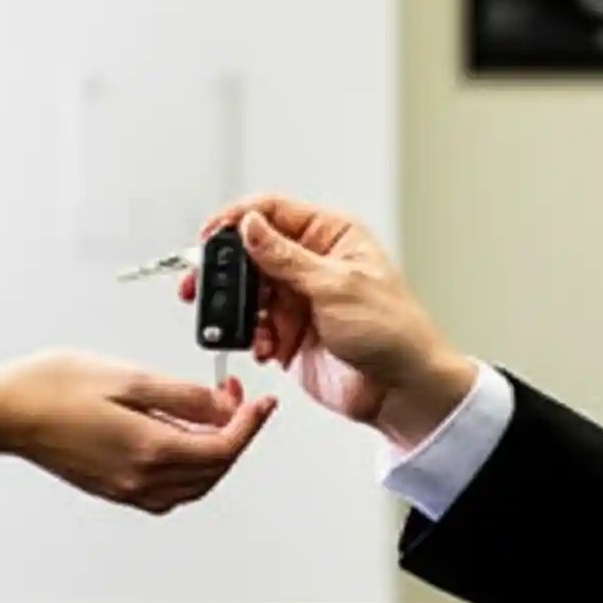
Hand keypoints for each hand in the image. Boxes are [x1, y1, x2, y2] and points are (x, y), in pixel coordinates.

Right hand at [0, 350, 274, 513]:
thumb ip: (183, 394)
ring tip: (214, 417)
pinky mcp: (112, 487)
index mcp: (150, 449)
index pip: (223, 447)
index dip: (250, 424)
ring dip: (214, 455)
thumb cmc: (53, 387)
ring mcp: (125, 487)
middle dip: (235, 436)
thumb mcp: (130, 376)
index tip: (261, 402)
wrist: (7, 410)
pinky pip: (167, 490)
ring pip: (193, 484)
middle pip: (213, 470)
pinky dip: (187, 470)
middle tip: (239, 401)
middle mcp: (140, 478)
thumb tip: (222, 405)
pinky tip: (181, 440)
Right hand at [178, 194, 474, 449]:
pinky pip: (252, 326)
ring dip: (237, 308)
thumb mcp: (335, 285)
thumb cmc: (393, 331)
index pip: (273, 211)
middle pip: (251, 251)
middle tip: (200, 284)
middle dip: (225, 270)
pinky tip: (261, 346)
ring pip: (246, 291)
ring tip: (235, 323)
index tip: (210, 236)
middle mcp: (310, 263)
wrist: (402, 391)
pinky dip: (249, 336)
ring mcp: (297, 299)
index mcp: (330, 236)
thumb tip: (250, 225)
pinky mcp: (287, 333)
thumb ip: (285, 257)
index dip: (238, 219)